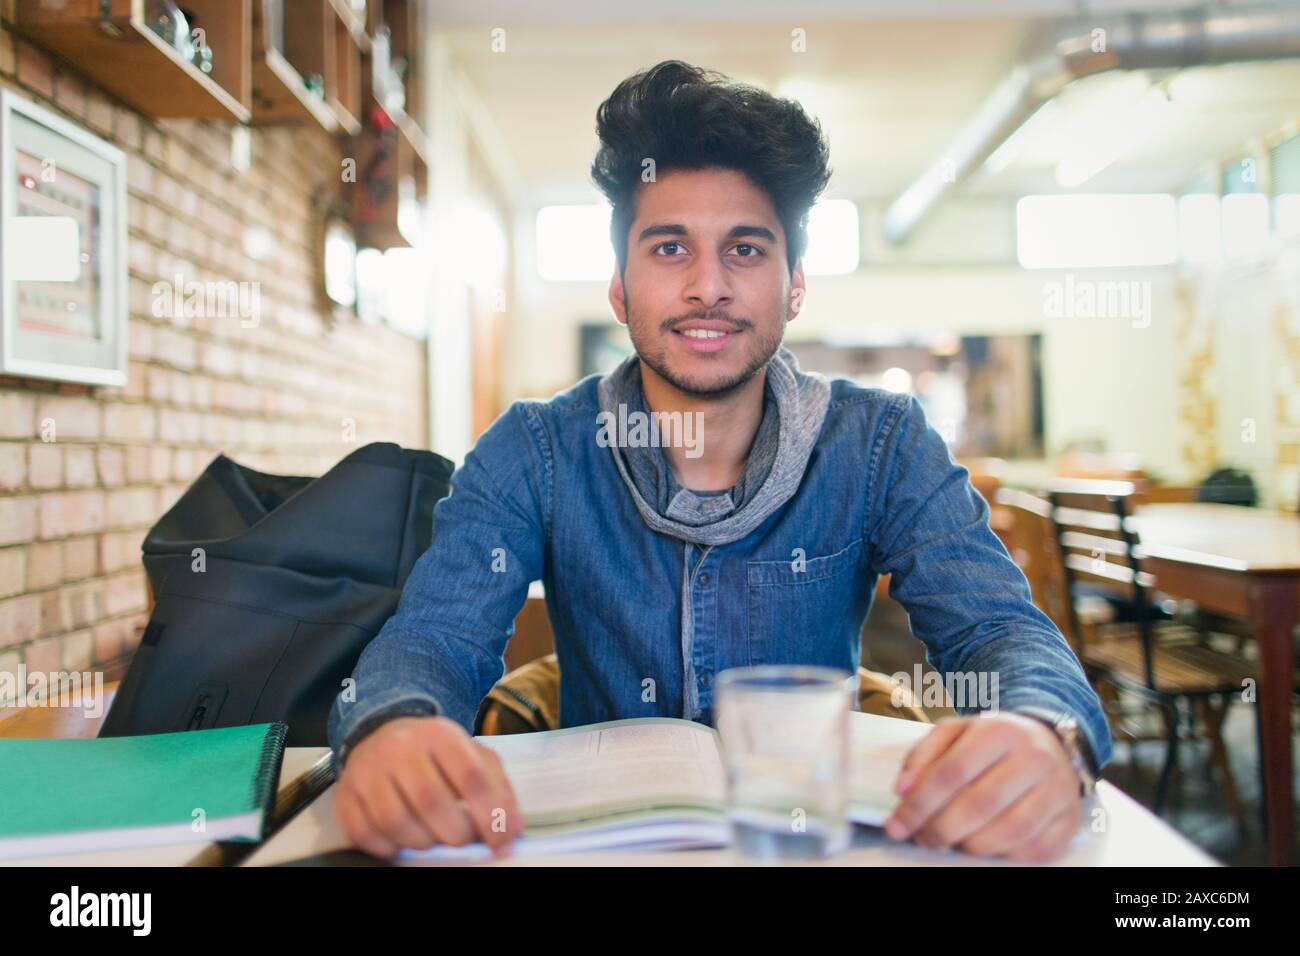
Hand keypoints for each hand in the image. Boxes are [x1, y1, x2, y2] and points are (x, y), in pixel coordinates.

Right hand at [333, 715, 525, 859]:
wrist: (384, 733)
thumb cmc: (436, 753)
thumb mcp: (473, 756)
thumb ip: (498, 789)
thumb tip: (512, 830)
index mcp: (440, 734)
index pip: (470, 776)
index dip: (490, 815)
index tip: (500, 841)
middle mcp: (400, 747)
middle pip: (431, 801)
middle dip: (455, 833)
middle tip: (463, 839)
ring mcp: (368, 770)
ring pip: (396, 821)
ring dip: (422, 842)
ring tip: (434, 837)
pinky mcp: (346, 794)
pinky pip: (365, 833)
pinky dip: (388, 847)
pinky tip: (403, 840)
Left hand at [883, 714, 1081, 861]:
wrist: (1048, 743)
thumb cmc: (991, 742)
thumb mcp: (954, 733)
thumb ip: (923, 756)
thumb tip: (902, 790)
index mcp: (999, 731)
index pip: (952, 773)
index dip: (919, 804)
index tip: (896, 825)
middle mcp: (1034, 757)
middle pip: (979, 805)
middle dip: (941, 829)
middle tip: (922, 839)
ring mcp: (1058, 789)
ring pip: (1008, 832)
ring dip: (970, 846)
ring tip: (950, 843)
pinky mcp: (1071, 819)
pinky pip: (1035, 849)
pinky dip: (1004, 856)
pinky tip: (985, 846)